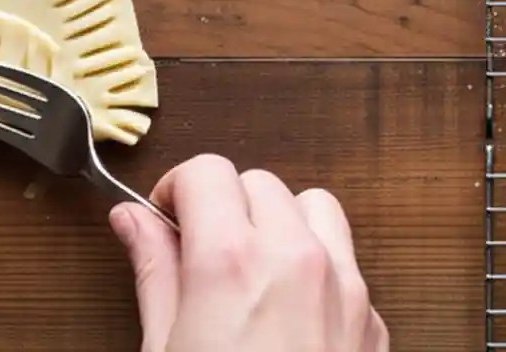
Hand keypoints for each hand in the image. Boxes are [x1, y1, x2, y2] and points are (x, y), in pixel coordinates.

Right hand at [109, 154, 389, 351]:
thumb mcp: (164, 350)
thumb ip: (154, 273)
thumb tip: (133, 224)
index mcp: (232, 261)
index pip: (208, 171)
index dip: (178, 189)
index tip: (166, 218)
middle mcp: (296, 260)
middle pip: (260, 182)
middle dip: (224, 205)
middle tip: (198, 249)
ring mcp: (344, 288)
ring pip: (314, 207)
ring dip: (279, 222)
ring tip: (249, 268)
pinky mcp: (371, 320)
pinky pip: (346, 260)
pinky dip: (317, 265)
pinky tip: (288, 310)